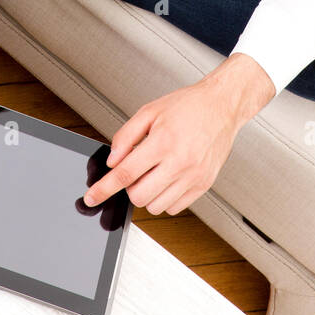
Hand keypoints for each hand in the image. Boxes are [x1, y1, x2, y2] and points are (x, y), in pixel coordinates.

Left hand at [82, 57, 274, 215]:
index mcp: (164, 141)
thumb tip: (112, 160)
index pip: (126, 173)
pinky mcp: (204, 185)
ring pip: (156, 206)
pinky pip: (175, 208)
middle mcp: (180, 162)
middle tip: (136, 171)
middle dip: (129, 188)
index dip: (104, 188)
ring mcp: (193, 176)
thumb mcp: (150, 111)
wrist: (222, 106)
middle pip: (139, 195)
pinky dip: (165, 199)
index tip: (91, 198)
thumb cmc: (189, 106)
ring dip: (147, 194)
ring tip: (154, 173)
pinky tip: (167, 179)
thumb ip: (126, 136)